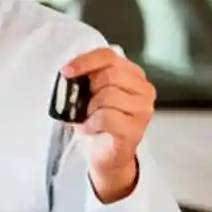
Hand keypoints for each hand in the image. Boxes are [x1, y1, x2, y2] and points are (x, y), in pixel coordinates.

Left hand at [61, 47, 155, 201]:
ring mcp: (143, 110)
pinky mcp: (136, 129)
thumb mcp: (90, 94)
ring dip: (91, 108)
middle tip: (85, 104)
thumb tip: (70, 71)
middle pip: (110, 74)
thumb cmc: (98, 122)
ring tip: (91, 117)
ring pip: (109, 95)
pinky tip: (91, 128)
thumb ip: (87, 78)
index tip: (66, 71)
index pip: (109, 56)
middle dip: (90, 89)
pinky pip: (108, 117)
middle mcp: (144, 90)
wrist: (106, 155)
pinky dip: (92, 123)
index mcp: (133, 75)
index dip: (85, 61)